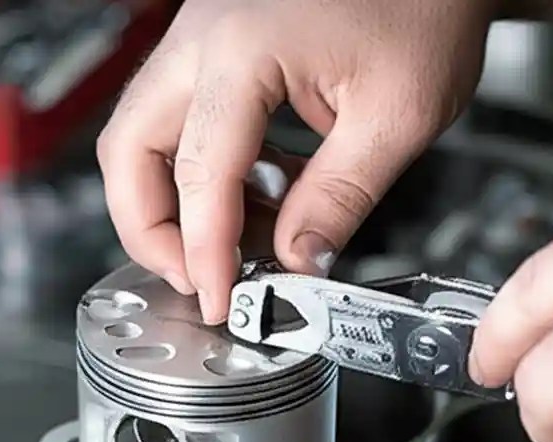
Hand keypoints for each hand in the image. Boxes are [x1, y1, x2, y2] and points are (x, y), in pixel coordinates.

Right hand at [97, 0, 494, 322]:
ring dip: (174, 202)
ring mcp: (202, 34)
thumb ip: (340, 198)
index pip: (200, 174)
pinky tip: (260, 199)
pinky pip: (183, 118)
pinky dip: (206, 171)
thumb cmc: (425, 3)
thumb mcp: (399, 115)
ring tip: (238, 245)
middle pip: (128, 149)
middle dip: (151, 229)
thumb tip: (299, 262)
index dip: (205, 253)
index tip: (219, 301)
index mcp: (242, 49)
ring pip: (143, 133)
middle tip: (197, 278)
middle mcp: (203, 36)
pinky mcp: (217, 42)